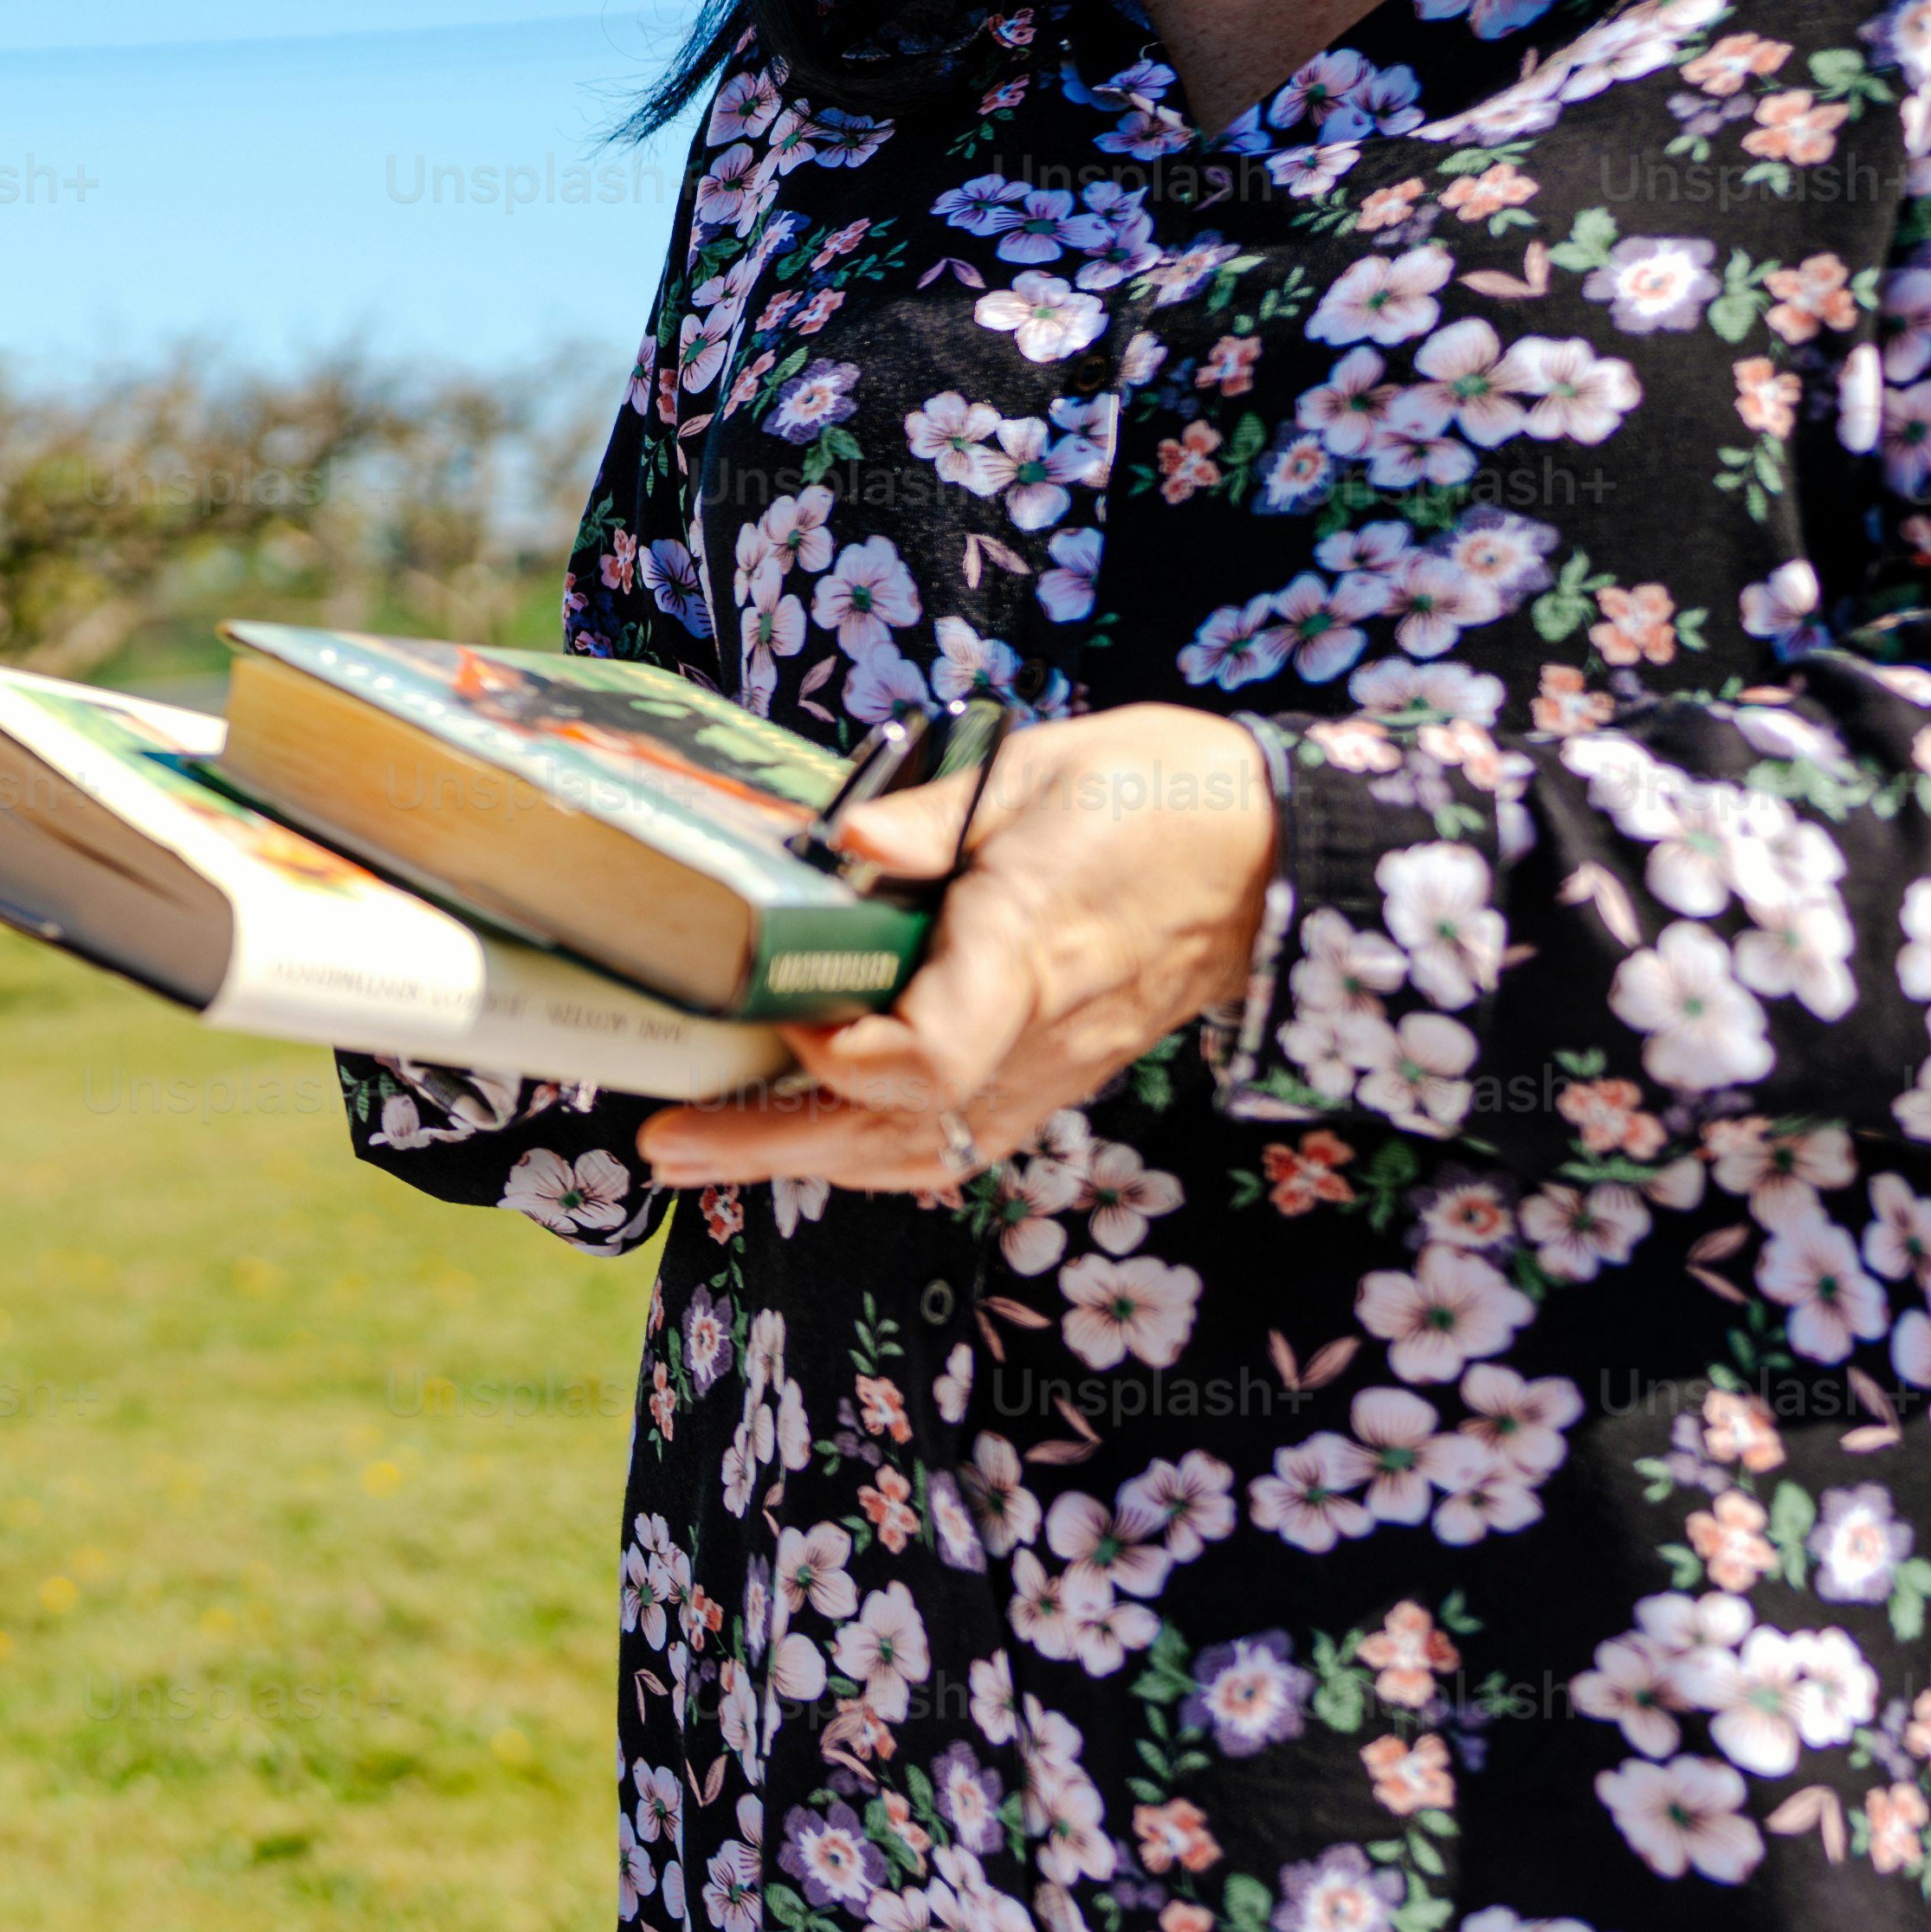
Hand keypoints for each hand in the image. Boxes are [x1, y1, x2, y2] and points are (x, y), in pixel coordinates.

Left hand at [641, 705, 1273, 1197]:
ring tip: (700, 1153)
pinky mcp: (1052, 1077)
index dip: (846, 1058)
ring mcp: (1048, 1070)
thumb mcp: (1039, 771)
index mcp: (1029, 950)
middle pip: (895, 1130)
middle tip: (664, 1144)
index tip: (790, 1017)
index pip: (931, 1057)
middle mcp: (1035, 1033)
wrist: (1266, 854)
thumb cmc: (1151, 796)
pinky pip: (954, 1141)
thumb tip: (845, 841)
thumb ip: (934, 818)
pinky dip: (871, 1152)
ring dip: (805, 1160)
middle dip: (771, 1145)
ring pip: (920, 1153)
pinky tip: (802, 1141)